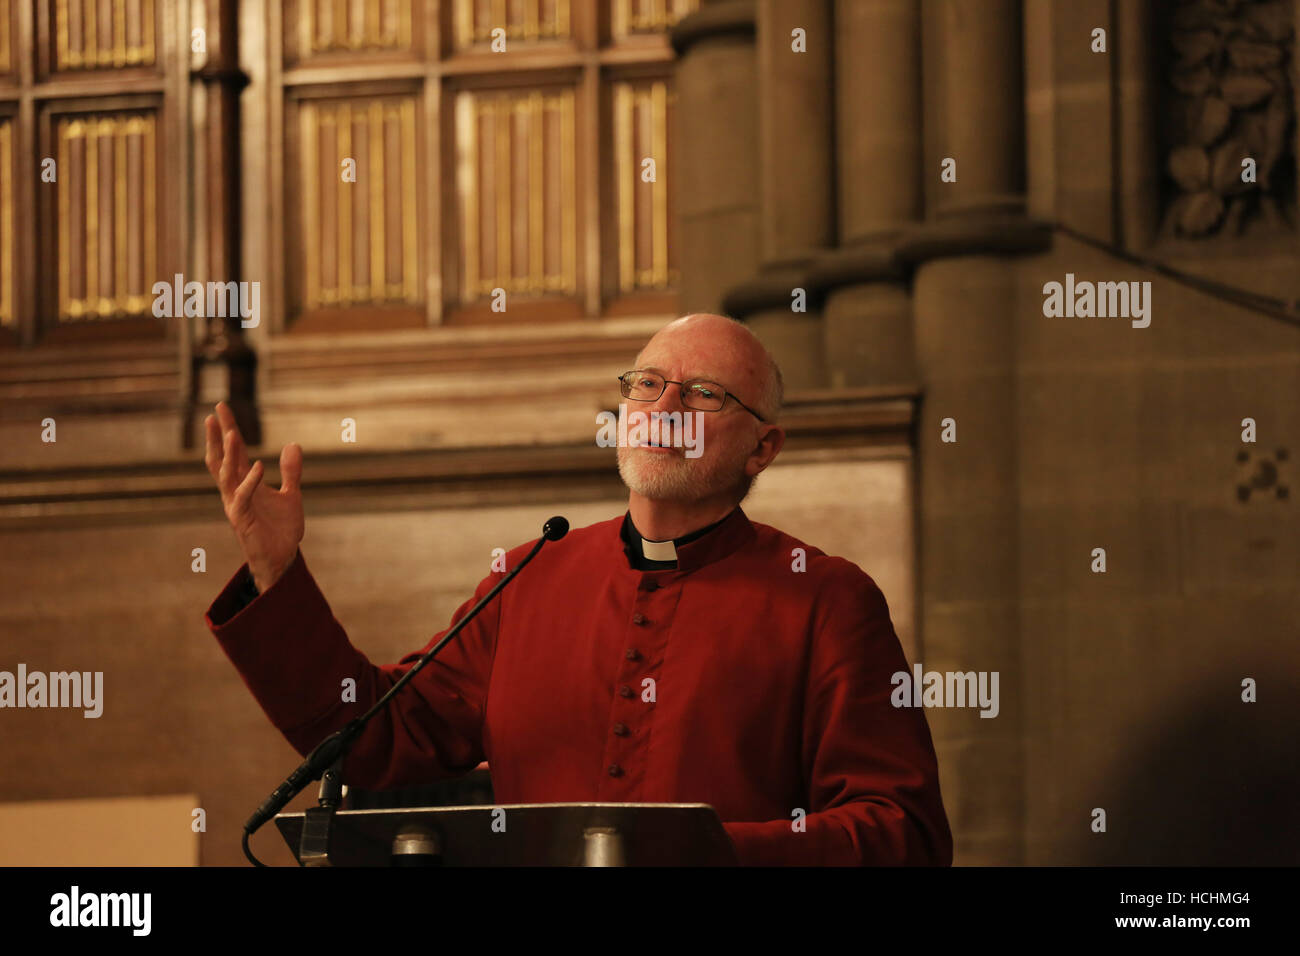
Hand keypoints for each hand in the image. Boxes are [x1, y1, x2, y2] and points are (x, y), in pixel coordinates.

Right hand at [204, 402, 304, 592]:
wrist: (282, 559)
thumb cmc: (281, 530)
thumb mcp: (292, 495)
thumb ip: (291, 472)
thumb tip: (293, 444)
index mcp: (245, 483)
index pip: (234, 452)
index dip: (228, 430)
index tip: (221, 408)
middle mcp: (235, 491)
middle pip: (221, 459)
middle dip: (218, 436)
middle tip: (215, 412)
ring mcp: (236, 504)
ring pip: (227, 475)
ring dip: (229, 454)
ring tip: (233, 432)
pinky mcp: (242, 519)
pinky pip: (244, 496)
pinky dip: (251, 481)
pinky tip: (260, 465)